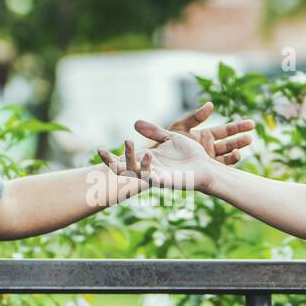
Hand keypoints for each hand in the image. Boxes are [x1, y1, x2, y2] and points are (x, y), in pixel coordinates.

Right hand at [96, 121, 219, 192]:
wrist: (207, 166)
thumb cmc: (189, 154)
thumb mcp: (170, 138)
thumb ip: (155, 132)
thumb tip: (134, 123)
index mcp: (147, 160)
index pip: (124, 160)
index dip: (110, 158)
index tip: (98, 149)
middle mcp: (149, 170)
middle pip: (127, 168)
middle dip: (120, 159)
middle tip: (123, 144)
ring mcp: (158, 177)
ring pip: (140, 174)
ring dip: (137, 163)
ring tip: (142, 150)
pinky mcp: (170, 182)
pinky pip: (157, 180)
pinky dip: (152, 176)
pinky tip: (149, 168)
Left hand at [158, 101, 254, 164]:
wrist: (157, 162)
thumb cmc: (166, 143)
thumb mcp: (180, 127)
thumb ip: (195, 117)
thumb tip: (211, 104)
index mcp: (205, 136)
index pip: (225, 130)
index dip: (238, 127)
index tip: (251, 124)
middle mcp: (209, 148)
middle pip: (230, 143)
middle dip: (241, 140)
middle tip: (251, 136)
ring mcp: (209, 160)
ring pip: (228, 155)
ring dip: (237, 151)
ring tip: (245, 147)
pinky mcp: (207, 171)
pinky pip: (221, 167)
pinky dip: (230, 163)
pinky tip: (235, 156)